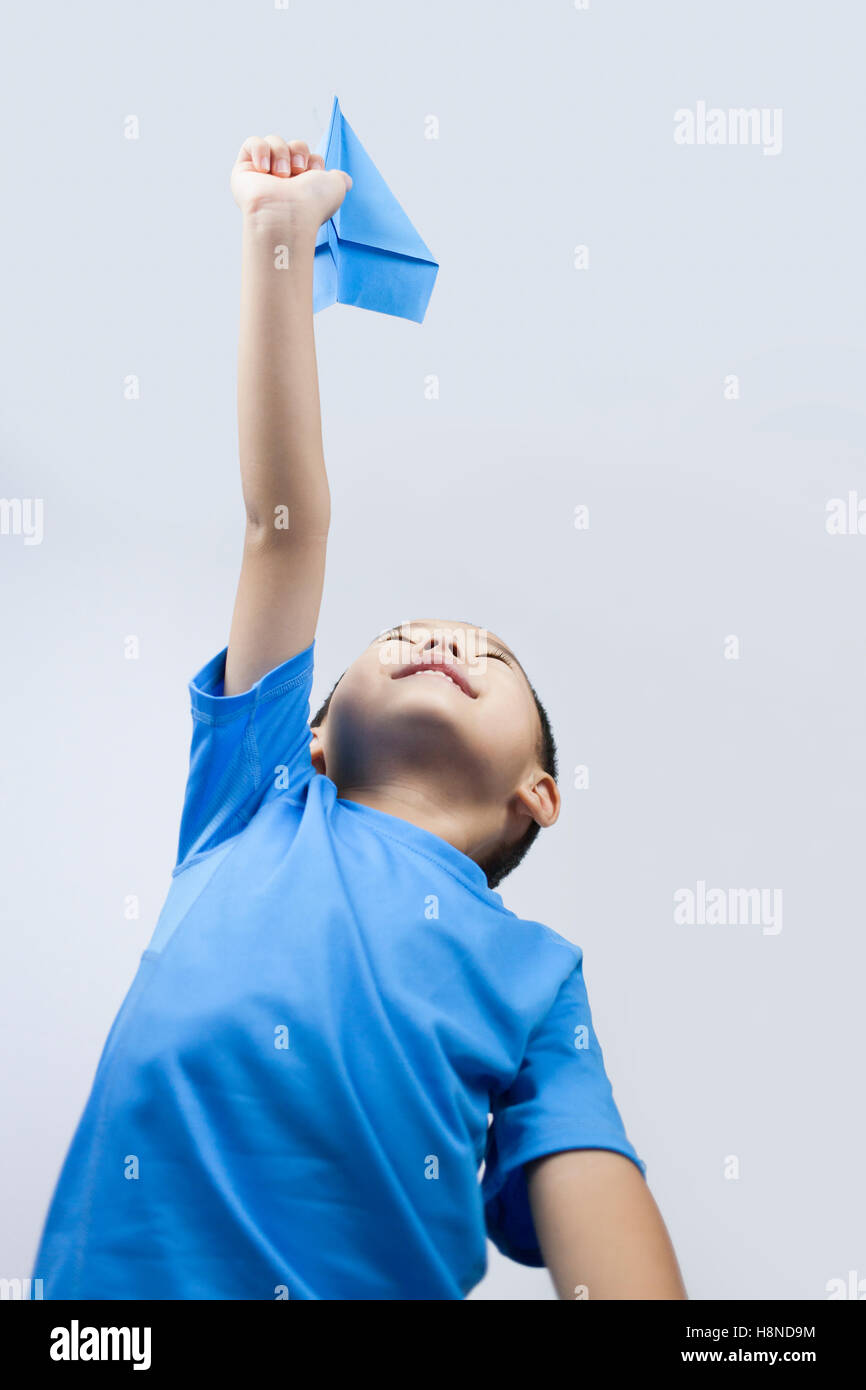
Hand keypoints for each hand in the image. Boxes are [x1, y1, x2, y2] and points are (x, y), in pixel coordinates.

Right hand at [231, 134, 351, 229]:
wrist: (286, 213)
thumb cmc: (312, 204)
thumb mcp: (336, 187)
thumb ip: (340, 179)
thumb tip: (345, 180)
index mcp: (303, 186)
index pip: (309, 157)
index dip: (314, 160)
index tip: (314, 174)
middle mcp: (283, 181)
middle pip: (293, 146)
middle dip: (299, 153)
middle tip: (298, 173)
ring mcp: (262, 176)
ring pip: (274, 141)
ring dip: (281, 153)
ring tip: (281, 175)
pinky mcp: (243, 171)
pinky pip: (252, 143)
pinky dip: (260, 150)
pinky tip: (263, 169)